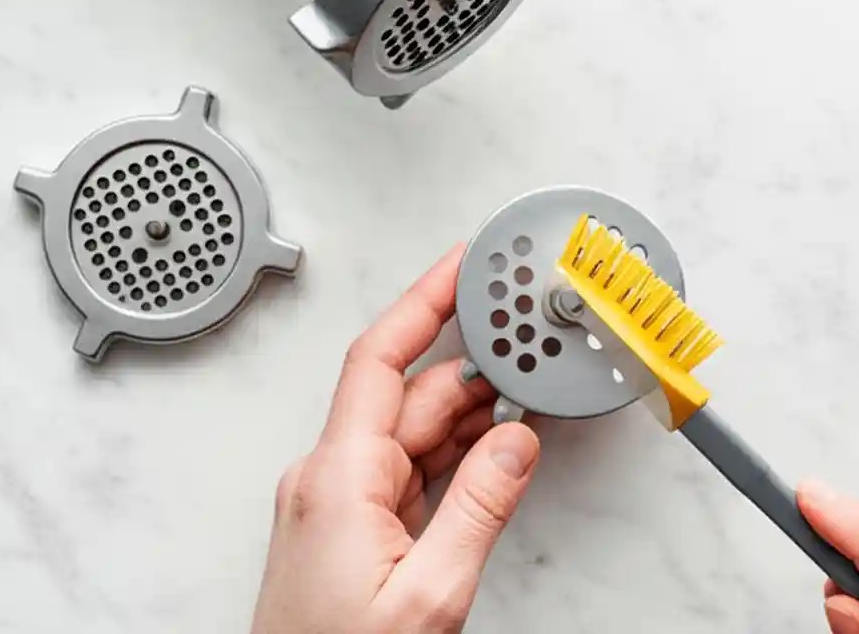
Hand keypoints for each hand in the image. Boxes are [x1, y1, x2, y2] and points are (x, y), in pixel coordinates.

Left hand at [251, 246, 540, 633]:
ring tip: (528, 397)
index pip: (381, 359)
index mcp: (337, 478)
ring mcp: (339, 502)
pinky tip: (496, 448)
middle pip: (410, 395)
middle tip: (529, 346)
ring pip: (414, 432)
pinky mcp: (352, 526)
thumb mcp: (431, 593)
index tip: (463, 265)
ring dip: (471, 414)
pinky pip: (410, 468)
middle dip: (474, 367)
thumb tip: (517, 442)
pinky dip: (455, 454)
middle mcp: (330, 478)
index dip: (424, 300)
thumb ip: (480, 507)